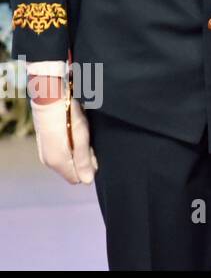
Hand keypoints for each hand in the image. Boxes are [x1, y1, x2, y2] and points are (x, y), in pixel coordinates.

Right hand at [28, 66, 96, 184]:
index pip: (77, 178)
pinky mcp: (47, 144)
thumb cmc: (67, 115)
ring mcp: (47, 152)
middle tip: (91, 141)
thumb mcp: (81, 138)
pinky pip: (64, 152)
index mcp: (57, 162)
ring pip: (70, 161)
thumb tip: (87, 181)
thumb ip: (84, 160)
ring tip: (84, 135)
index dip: (89, 169)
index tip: (96, 153)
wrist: (50, 96)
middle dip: (85, 160)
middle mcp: (49, 161)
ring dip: (79, 152)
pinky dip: (73, 146)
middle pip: (74, 169)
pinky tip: (76, 133)